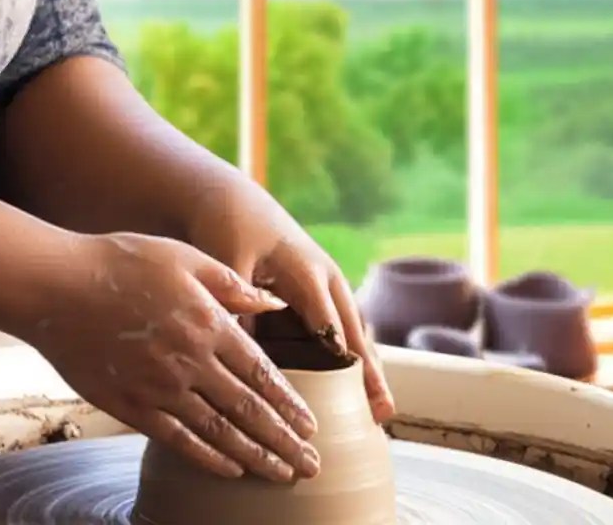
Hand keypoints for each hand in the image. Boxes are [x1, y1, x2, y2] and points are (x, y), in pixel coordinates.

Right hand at [23, 232, 320, 481]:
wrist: (53, 285)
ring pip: (218, 432)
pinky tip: (231, 470)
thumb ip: (233, 285)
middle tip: (311, 465)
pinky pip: (176, 439)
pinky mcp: (127, 404)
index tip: (312, 426)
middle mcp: (190, 362)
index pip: (262, 375)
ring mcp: (158, 387)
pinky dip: (207, 457)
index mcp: (210, 325)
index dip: (289, 405)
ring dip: (255, 457)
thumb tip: (275, 304)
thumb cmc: (122, 262)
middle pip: (248, 411)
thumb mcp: (187, 258)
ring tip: (283, 475)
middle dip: (284, 442)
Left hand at [185, 180, 394, 422]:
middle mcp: (328, 280)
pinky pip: (342, 328)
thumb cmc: (230, 227)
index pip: (331, 323)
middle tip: (383, 411)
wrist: (232, 201)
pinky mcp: (319, 292)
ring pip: (355, 332)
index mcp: (309, 272)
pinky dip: (351, 356)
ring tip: (379, 408)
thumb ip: (238, 299)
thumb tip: (242, 345)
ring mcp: (328, 285)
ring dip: (367, 368)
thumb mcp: (229, 259)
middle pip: (355, 333)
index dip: (342, 357)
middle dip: (370, 372)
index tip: (353, 391)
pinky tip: (354, 386)